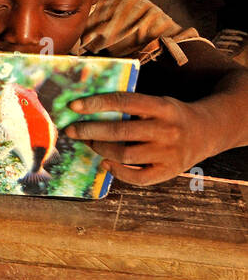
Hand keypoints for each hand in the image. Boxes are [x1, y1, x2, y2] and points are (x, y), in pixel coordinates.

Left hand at [65, 93, 216, 185]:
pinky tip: (105, 163)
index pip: (124, 102)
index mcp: (162, 107)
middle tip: (71, 130)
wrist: (207, 131)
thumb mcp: (157, 102)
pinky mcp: (170, 171)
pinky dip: (118, 172)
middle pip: (120, 132)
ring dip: (101, 149)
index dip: (96, 104)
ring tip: (90, 143)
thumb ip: (131, 105)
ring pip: (125, 155)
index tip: (73, 106)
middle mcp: (167, 130)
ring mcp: (169, 153)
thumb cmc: (170, 115)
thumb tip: (87, 109)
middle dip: (90, 131)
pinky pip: (138, 177)